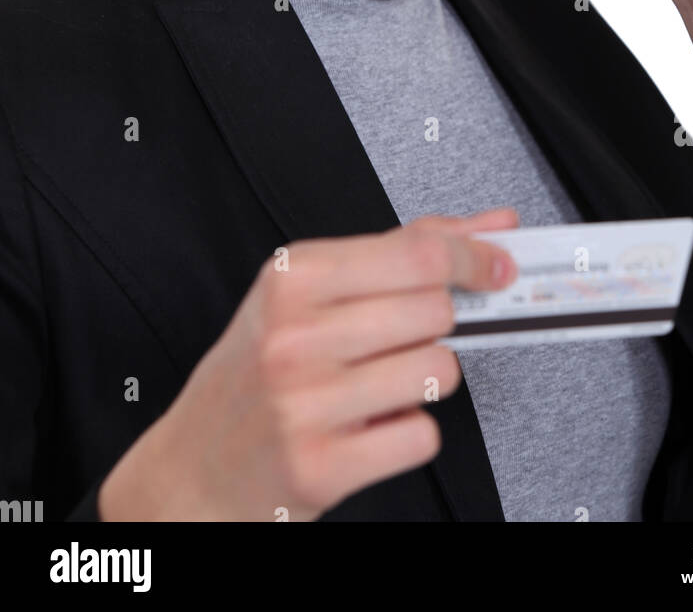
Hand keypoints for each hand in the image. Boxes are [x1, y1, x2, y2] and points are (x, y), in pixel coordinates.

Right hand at [97, 207, 518, 521]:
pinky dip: (407, 433)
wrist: (194, 467)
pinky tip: (369, 427)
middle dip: (433, 326)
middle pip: (436, 310)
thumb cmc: (258, 371)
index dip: (473, 256)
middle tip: (398, 339)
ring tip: (377, 385)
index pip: (417, 253)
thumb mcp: (310, 293)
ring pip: (437, 371)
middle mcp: (295, 335)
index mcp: (292, 278)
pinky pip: (421, 435)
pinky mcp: (321, 466)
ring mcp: (306, 403)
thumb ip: (402, 251)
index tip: (498, 264)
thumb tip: (490, 226)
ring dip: (421, 380)